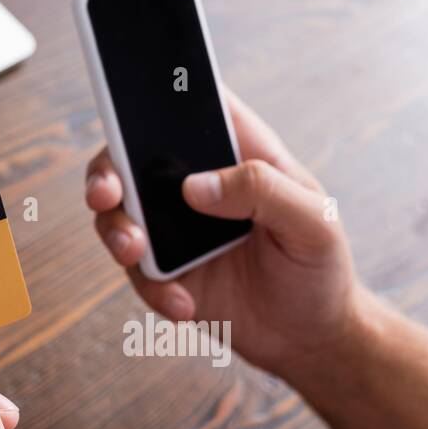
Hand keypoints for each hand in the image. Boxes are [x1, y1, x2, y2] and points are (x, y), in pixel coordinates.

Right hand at [85, 89, 366, 378]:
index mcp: (237, 151)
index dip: (158, 90)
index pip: (191, 103)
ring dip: (116, 230)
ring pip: (119, 210)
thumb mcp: (314, 221)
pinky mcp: (163, 268)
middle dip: (107, 169)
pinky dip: (151, 287)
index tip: (132, 105)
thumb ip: (261, 191)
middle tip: (107, 194)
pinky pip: (135, 269)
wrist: (311, 338)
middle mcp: (197, 181)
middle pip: (132, 155)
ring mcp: (172, 225)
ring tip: (136, 254)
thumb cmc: (321, 266)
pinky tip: (185, 304)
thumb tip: (195, 185)